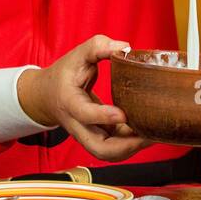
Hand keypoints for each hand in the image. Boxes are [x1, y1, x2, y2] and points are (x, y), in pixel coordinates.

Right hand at [16, 35, 151, 161]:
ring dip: (131, 148)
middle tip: (147, 135)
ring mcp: (88, 133)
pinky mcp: (97, 135)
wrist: (46, 95)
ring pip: (108, 153)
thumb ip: (98, 46)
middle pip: (98, 148)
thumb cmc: (64, 74)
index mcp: (69, 102)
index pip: (84, 114)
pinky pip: (114, 147)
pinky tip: (148, 131)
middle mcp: (78, 124)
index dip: (103, 116)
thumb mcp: (77, 55)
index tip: (123, 113)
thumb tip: (125, 47)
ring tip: (153, 135)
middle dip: (125, 147)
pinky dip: (131, 143)